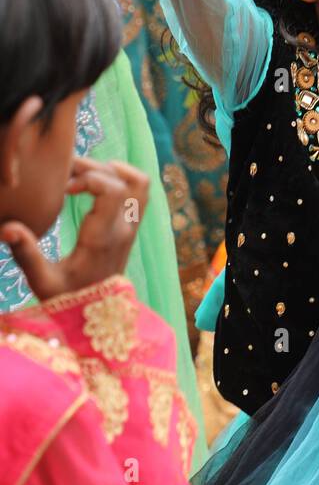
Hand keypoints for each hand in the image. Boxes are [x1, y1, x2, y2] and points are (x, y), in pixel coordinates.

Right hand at [0, 158, 147, 301]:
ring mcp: (131, 228)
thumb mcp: (42, 280)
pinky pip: (140, 193)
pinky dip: (123, 178)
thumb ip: (26, 253)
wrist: (95, 316)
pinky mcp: (131, 228)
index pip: (114, 191)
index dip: (91, 178)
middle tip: (67, 173)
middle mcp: (123, 229)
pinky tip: (96, 183)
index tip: (65, 187)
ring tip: (84, 173)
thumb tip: (7, 228)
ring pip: (139, 183)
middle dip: (95, 168)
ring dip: (114, 170)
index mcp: (103, 238)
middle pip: (124, 181)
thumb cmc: (66, 298)